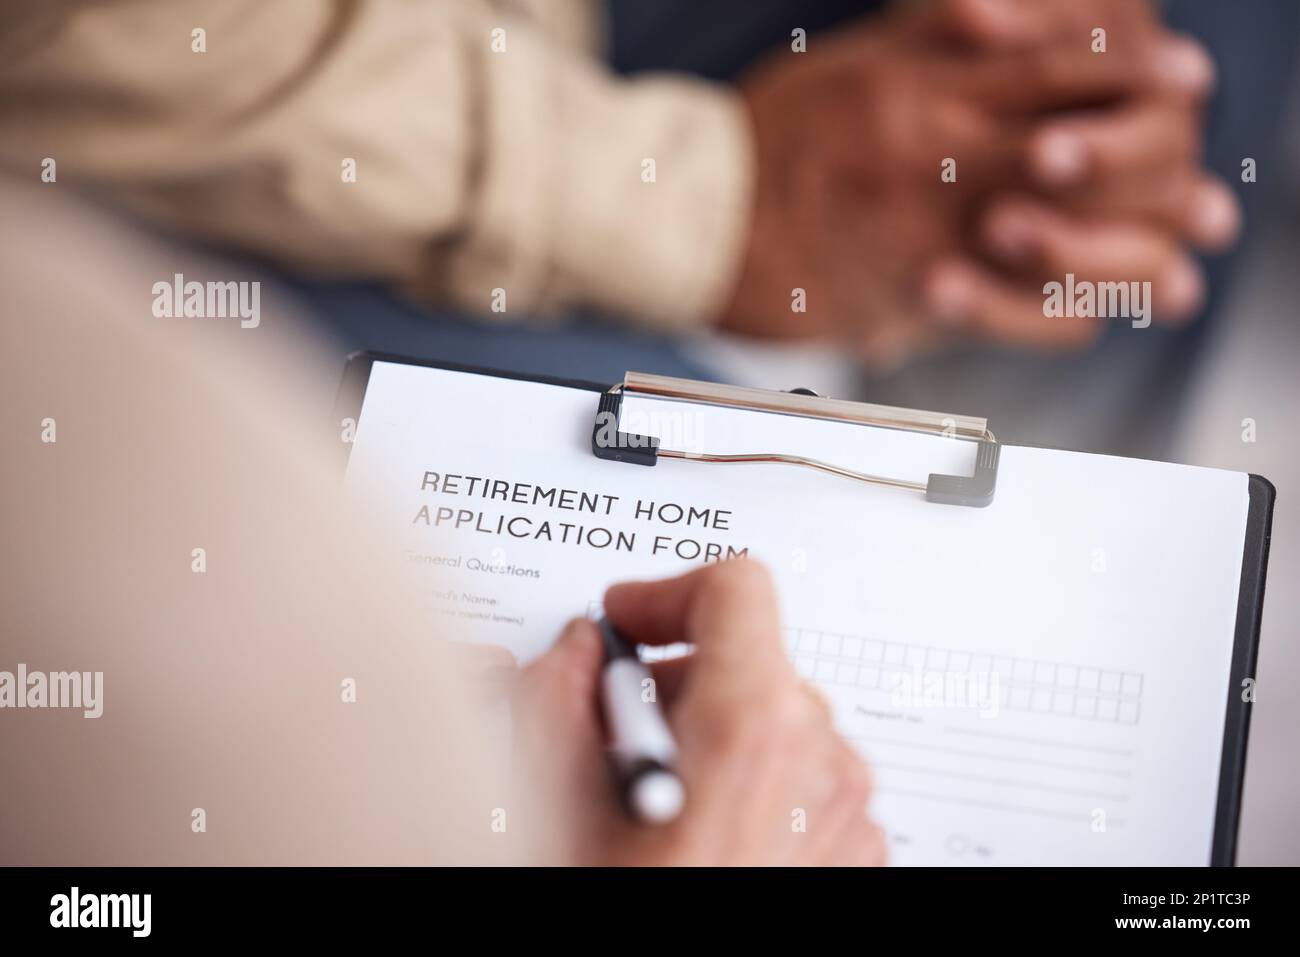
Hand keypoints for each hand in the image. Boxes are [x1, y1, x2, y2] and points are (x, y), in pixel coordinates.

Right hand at [511, 561, 884, 865]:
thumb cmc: (619, 897)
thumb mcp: (549, 797)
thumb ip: (558, 692)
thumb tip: (580, 652)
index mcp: (753, 729)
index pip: (736, 587)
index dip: (666, 593)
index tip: (628, 622)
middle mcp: (820, 765)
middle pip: (759, 658)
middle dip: (682, 677)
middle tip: (620, 728)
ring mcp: (846, 816)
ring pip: (785, 723)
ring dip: (719, 735)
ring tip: (657, 800)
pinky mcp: (854, 856)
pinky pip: (809, 783)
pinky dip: (757, 786)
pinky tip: (699, 836)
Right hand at [717, 0, 1236, 361]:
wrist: (693, 220)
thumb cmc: (768, 141)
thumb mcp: (856, 64)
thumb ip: (934, 42)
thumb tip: (1001, 21)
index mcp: (924, 83)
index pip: (1061, 63)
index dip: (1138, 71)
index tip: (1186, 81)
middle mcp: (933, 149)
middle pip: (1085, 155)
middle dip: (1157, 177)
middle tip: (1204, 202)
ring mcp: (922, 226)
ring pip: (1065, 242)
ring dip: (1130, 260)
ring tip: (1173, 276)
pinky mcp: (901, 294)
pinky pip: (1012, 313)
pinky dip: (1062, 317)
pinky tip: (1086, 317)